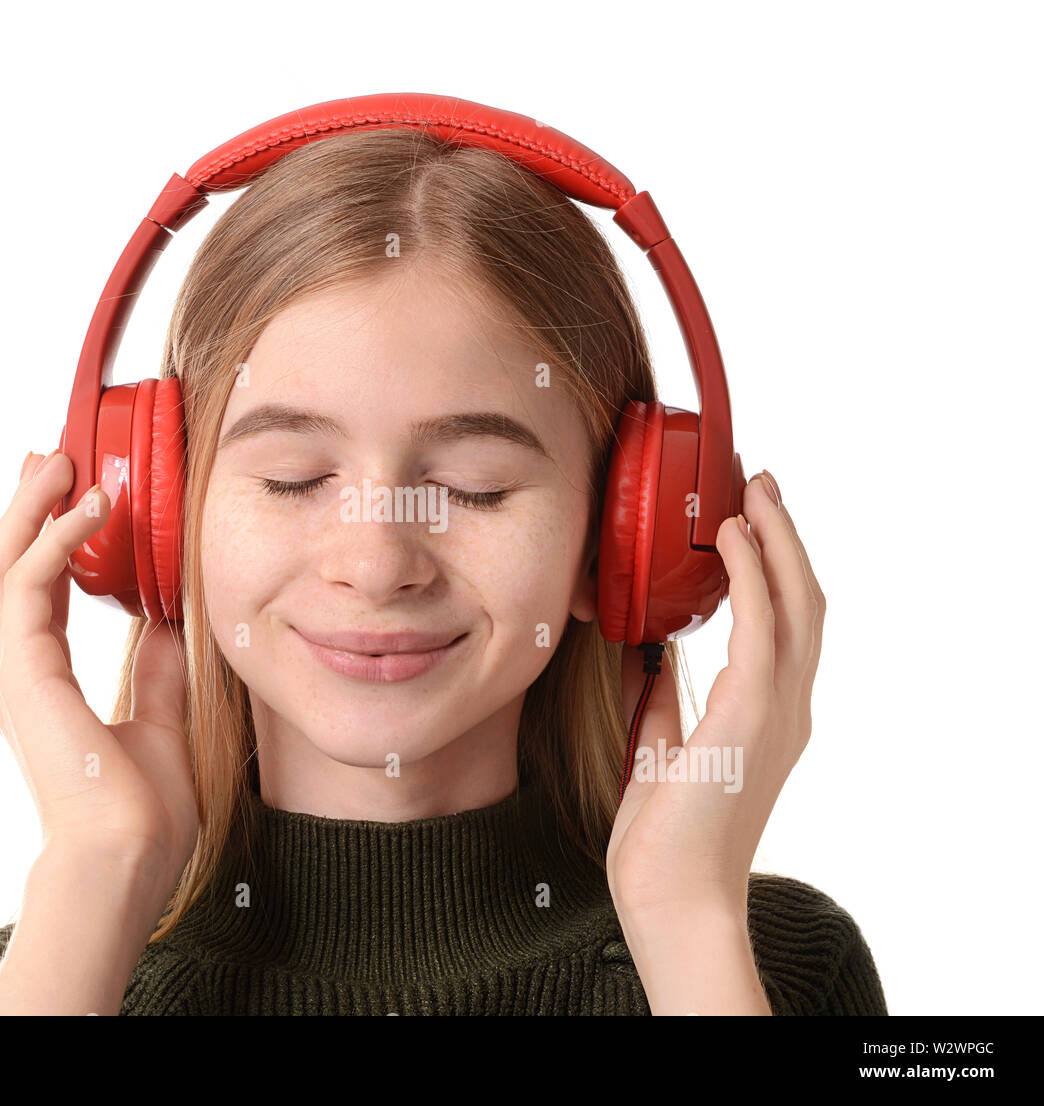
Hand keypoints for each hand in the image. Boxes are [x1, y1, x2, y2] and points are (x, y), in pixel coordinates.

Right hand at [0, 450, 197, 886]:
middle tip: (47, 458)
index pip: (35, 595)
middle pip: (3, 570)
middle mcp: (21, 675)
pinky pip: (27, 589)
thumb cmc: (144, 812)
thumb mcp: (164, 719)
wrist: (129, 861)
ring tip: (58, 463)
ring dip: (28, 511)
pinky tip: (88, 510)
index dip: (46, 541)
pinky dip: (52, 542)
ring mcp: (17, 676)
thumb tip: (172, 623)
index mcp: (45, 685)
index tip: (67, 495)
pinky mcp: (26, 677)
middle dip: (23, 510)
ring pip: (0, 569)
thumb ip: (160, 671)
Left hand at [606, 470, 824, 919]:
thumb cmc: (666, 834)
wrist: (670, 893)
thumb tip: (647, 658)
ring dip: (776, 540)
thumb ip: (663, 703)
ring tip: (751, 492)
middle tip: (760, 484)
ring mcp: (775, 712)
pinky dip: (750, 575)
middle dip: (785, 537)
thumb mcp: (661, 749)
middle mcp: (785, 708)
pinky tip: (732, 538)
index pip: (784, 624)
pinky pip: (758, 626)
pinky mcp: (750, 715)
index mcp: (767, 716)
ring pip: (795, 603)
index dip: (775, 566)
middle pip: (804, 601)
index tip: (751, 520)